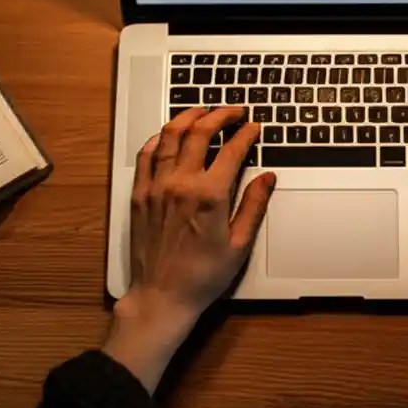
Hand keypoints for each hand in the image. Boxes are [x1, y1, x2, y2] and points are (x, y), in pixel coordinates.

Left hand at [102, 107, 275, 391]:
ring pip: (170, 136)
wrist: (162, 296)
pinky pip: (146, 155)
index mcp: (209, 196)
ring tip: (202, 111)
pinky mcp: (140, 195)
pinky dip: (159, 138)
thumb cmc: (203, 276)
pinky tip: (168, 134)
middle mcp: (181, 184)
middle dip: (219, 115)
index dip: (245, 133)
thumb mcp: (239, 244)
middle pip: (200, 132)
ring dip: (188, 117)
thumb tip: (267, 177)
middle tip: (233, 111)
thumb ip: (253, 205)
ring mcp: (156, 187)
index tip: (254, 127)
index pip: (232, 150)